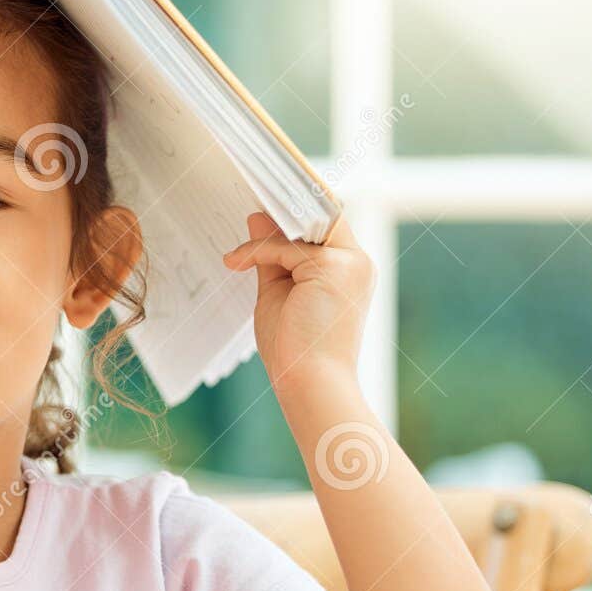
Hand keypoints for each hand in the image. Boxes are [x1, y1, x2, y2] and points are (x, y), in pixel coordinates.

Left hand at [221, 211, 372, 393]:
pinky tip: (234, 263)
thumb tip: (257, 217)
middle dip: (282, 210)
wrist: (309, 383)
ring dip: (265, 235)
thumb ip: (271, 255)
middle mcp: (357, 261)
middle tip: (245, 210)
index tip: (260, 207)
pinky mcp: (331, 268)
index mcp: (350, 269)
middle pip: (320, 214)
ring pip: (301, 227)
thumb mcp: (277, 291)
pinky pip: (285, 246)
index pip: (326, 223)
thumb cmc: (295, 349)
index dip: (295, 211)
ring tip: (236, 253)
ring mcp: (349, 263)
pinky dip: (256, 252)